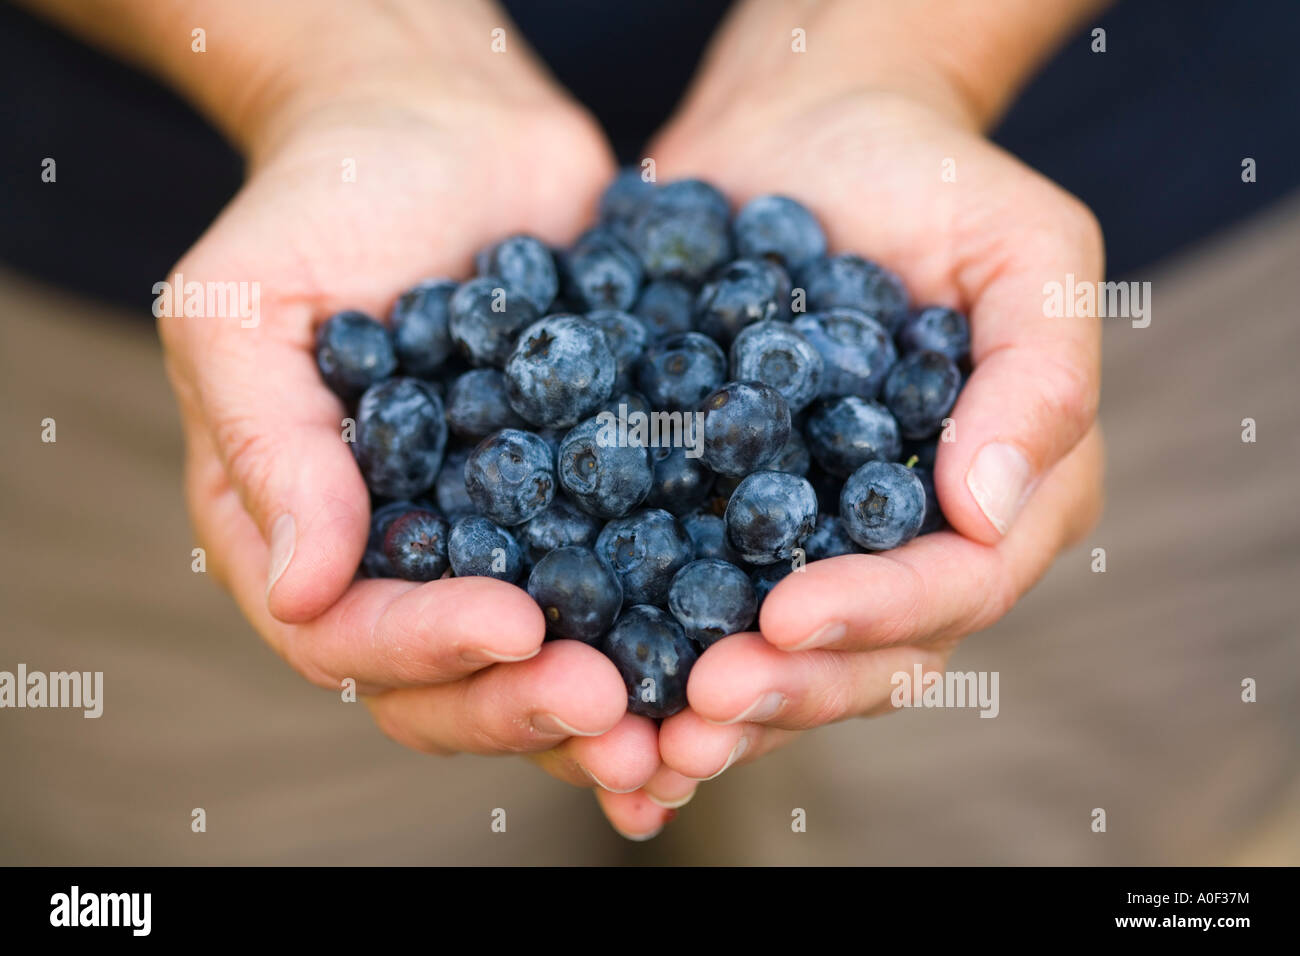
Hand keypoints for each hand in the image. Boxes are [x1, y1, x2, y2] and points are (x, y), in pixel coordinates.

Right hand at [155, 5, 669, 834]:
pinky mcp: (593, 500)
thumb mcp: (248, 310)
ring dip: (615, 705)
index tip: (516, 626)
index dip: (426, 650)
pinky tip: (748, 642)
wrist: (444, 126)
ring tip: (689, 723)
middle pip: (452, 685)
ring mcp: (503, 540)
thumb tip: (303, 590)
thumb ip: (272, 448)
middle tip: (613, 706)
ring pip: (548, 661)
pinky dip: (680, 626)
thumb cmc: (323, 203)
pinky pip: (634, 579)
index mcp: (306, 538)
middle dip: (528, 706)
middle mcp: (406, 562)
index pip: (346, 637)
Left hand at [645, 5, 1103, 781]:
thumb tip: (986, 510)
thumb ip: (1038, 375)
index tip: (788, 619)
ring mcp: (814, 538)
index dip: (877, 616)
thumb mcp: (1028, 247)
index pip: (955, 587)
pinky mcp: (726, 513)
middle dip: (786, 686)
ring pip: (779, 653)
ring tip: (644, 731)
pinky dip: (651, 643)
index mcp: (1004, 498)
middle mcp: (911, 541)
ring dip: (716, 701)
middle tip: (700, 707)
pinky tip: (594, 672)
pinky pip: (694, 593)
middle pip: (866, 654)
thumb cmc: (935, 179)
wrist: (809, 132)